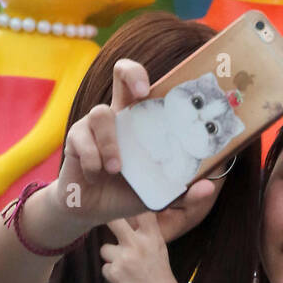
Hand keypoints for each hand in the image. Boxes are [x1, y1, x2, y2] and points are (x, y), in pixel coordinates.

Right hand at [55, 58, 215, 230]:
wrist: (92, 210)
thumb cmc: (127, 192)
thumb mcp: (157, 194)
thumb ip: (181, 192)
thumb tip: (207, 188)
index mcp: (140, 121)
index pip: (146, 86)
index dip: (152, 78)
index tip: (154, 91)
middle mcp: (118, 115)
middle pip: (121, 72)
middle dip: (132, 72)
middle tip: (141, 94)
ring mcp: (93, 124)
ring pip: (100, 113)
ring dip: (110, 143)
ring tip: (115, 169)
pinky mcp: (75, 138)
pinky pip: (82, 140)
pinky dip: (92, 161)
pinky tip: (96, 176)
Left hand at [100, 212, 188, 282]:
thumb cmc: (161, 279)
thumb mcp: (159, 249)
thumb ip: (145, 233)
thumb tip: (126, 216)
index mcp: (153, 236)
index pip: (137, 209)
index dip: (126, 205)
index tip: (121, 203)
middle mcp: (138, 243)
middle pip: (113, 220)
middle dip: (107, 221)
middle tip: (104, 222)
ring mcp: (124, 258)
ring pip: (104, 248)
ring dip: (110, 257)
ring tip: (124, 268)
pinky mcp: (113, 273)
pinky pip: (105, 267)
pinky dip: (111, 274)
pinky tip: (123, 281)